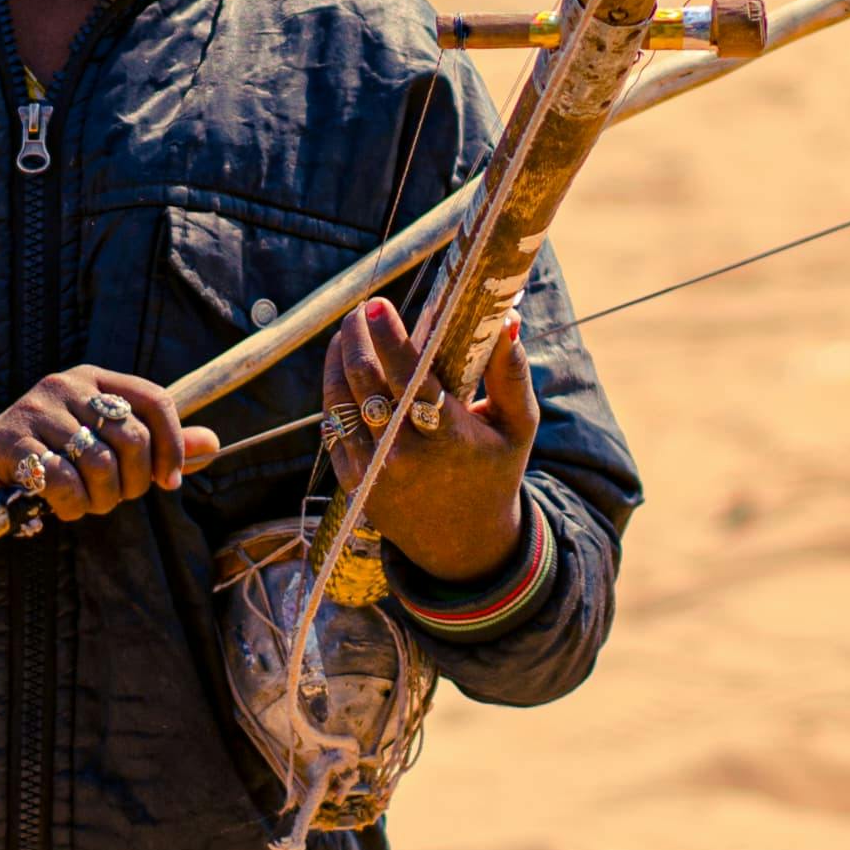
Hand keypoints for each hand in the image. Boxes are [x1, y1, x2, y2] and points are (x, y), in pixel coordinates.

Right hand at [0, 368, 219, 530]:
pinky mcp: (11, 441)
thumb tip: (213, 444)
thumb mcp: (104, 448)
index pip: (156, 399)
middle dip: (132, 483)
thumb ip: (157, 446)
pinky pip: (62, 481)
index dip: (173, 444)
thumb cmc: (50, 460)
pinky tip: (61, 507)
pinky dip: (70, 506)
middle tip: (115, 499)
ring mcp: (36, 410)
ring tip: (85, 504)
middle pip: (131, 437)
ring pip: (99, 463)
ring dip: (100, 500)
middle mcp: (67, 385)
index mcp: (95, 379)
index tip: (169, 483)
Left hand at [322, 296, 536, 581]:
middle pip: (363, 377)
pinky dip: (334, 393)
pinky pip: (332, 425)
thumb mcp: (518, 425)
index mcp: (446, 434)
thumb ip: (511, 372)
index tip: (377, 304)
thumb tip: (509, 318)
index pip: (408, 373)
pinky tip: (344, 373)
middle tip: (361, 312)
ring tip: (349, 335)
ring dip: (337, 358)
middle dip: (355, 335)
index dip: (387, 334)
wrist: (464, 544)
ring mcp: (372, 468)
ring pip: (338, 398)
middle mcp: (403, 452)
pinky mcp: (352, 480)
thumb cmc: (495, 472)